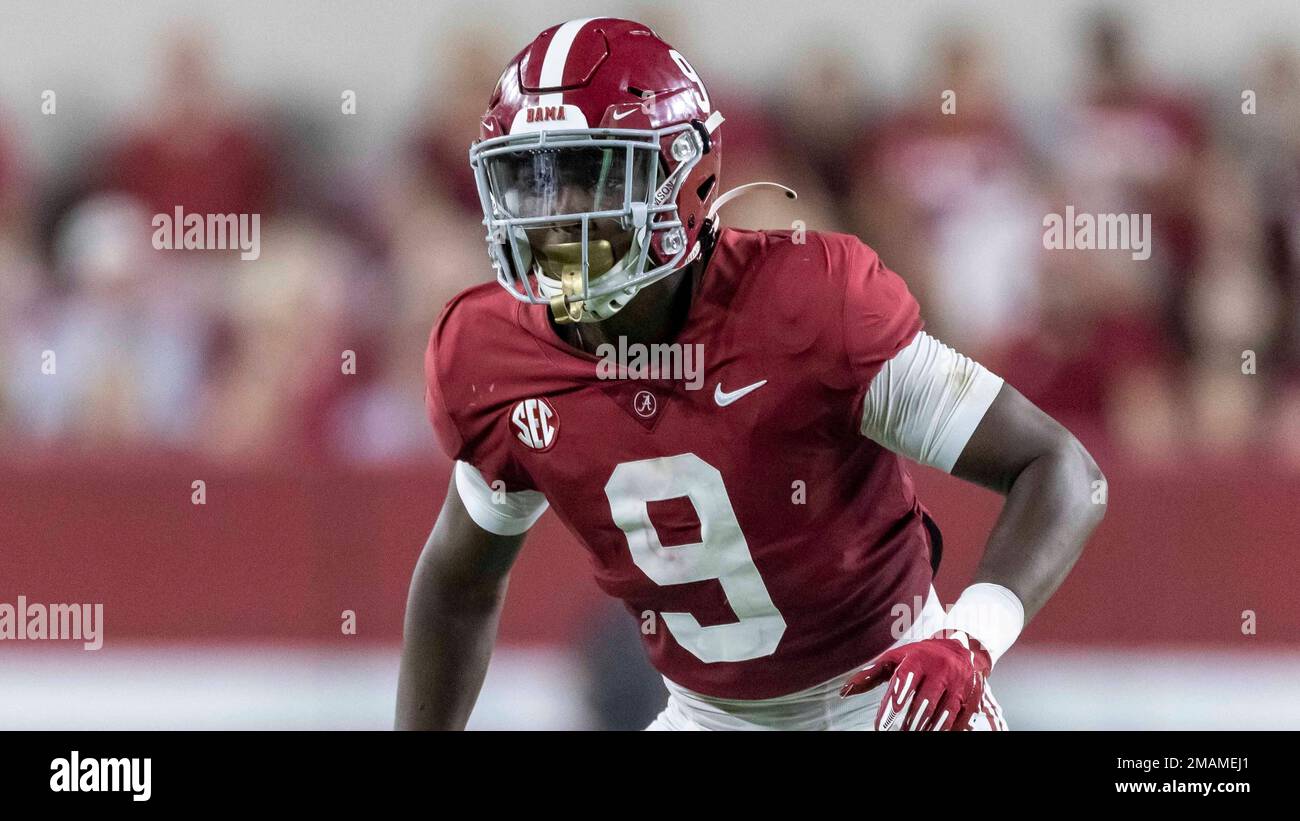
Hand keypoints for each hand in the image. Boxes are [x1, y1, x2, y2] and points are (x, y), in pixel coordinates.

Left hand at [840, 630, 994, 730]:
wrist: (961, 648)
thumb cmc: (920, 657)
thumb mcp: (894, 659)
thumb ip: (870, 674)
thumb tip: (844, 691)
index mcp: (919, 658)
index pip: (905, 679)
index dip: (894, 701)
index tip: (882, 723)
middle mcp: (941, 669)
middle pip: (925, 700)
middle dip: (909, 721)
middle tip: (897, 734)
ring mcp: (960, 683)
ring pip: (944, 712)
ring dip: (928, 728)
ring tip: (913, 735)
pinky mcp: (972, 697)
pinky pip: (960, 718)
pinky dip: (948, 729)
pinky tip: (934, 734)